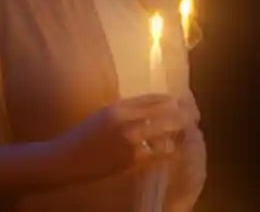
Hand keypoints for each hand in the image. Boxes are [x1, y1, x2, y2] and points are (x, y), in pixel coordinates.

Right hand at [55, 94, 191, 181]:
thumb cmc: (85, 134)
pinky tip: (172, 147)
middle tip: (194, 115)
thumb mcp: (106, 112)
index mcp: (119, 106)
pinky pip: (158, 153)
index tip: (184, 101)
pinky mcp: (130, 160)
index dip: (174, 100)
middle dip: (185, 113)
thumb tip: (157, 104)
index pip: (156, 98)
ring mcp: (129, 142)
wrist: (66, 159)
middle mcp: (126, 121)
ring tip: (186, 131)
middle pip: (167, 112)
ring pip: (166, 132)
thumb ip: (130, 107)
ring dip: (179, 131)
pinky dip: (168, 148)